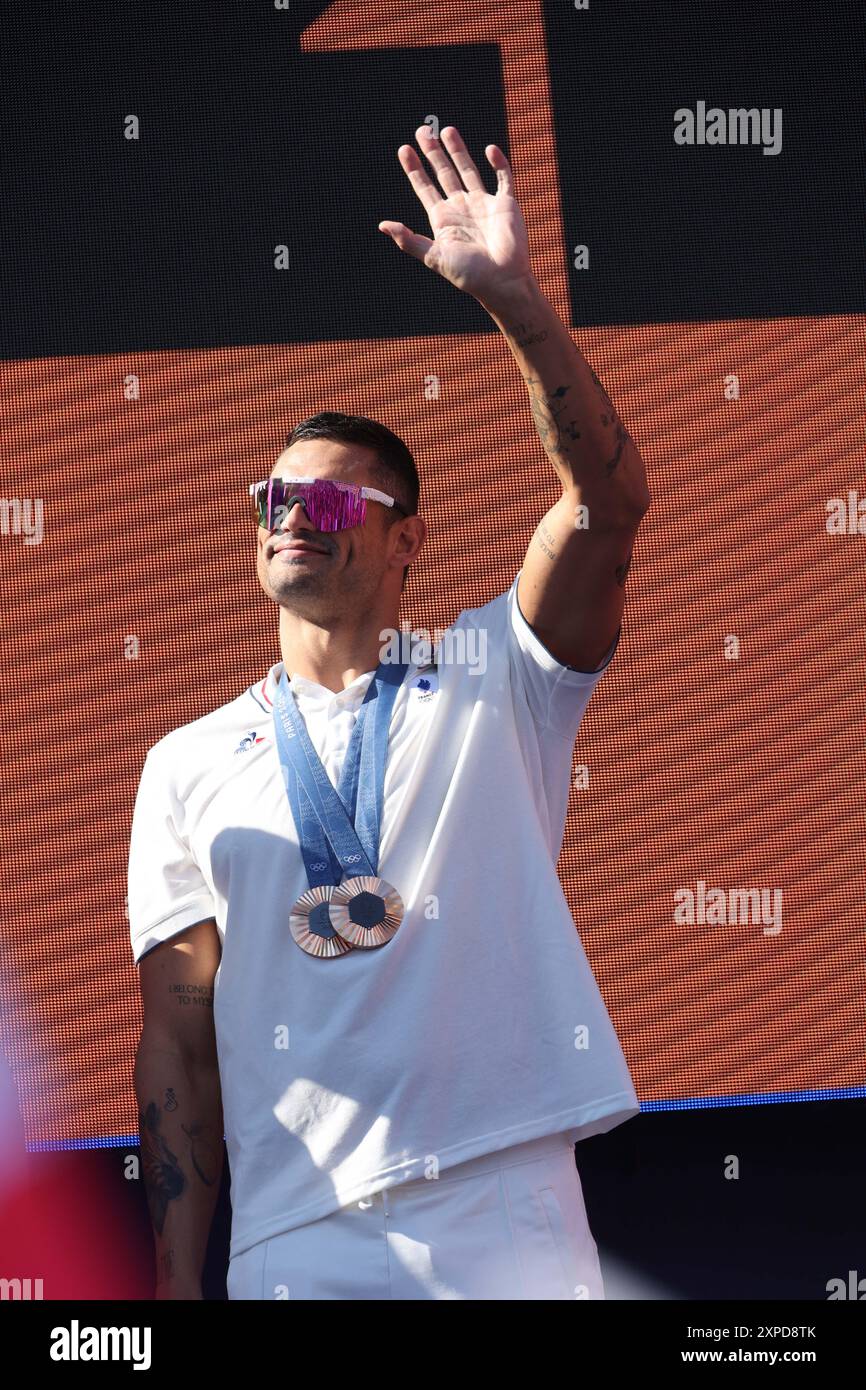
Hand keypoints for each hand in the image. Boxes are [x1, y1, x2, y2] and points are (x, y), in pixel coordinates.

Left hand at [379, 125, 535, 308]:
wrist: (502, 281)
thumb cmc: (468, 274)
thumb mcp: (433, 256)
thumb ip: (409, 240)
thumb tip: (382, 225)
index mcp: (443, 219)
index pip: (424, 188)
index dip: (414, 169)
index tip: (403, 149)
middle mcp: (462, 208)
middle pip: (444, 173)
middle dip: (433, 153)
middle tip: (422, 131)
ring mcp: (484, 204)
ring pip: (468, 170)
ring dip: (458, 150)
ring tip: (446, 130)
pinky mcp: (506, 204)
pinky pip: (503, 178)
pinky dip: (498, 162)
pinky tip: (489, 149)